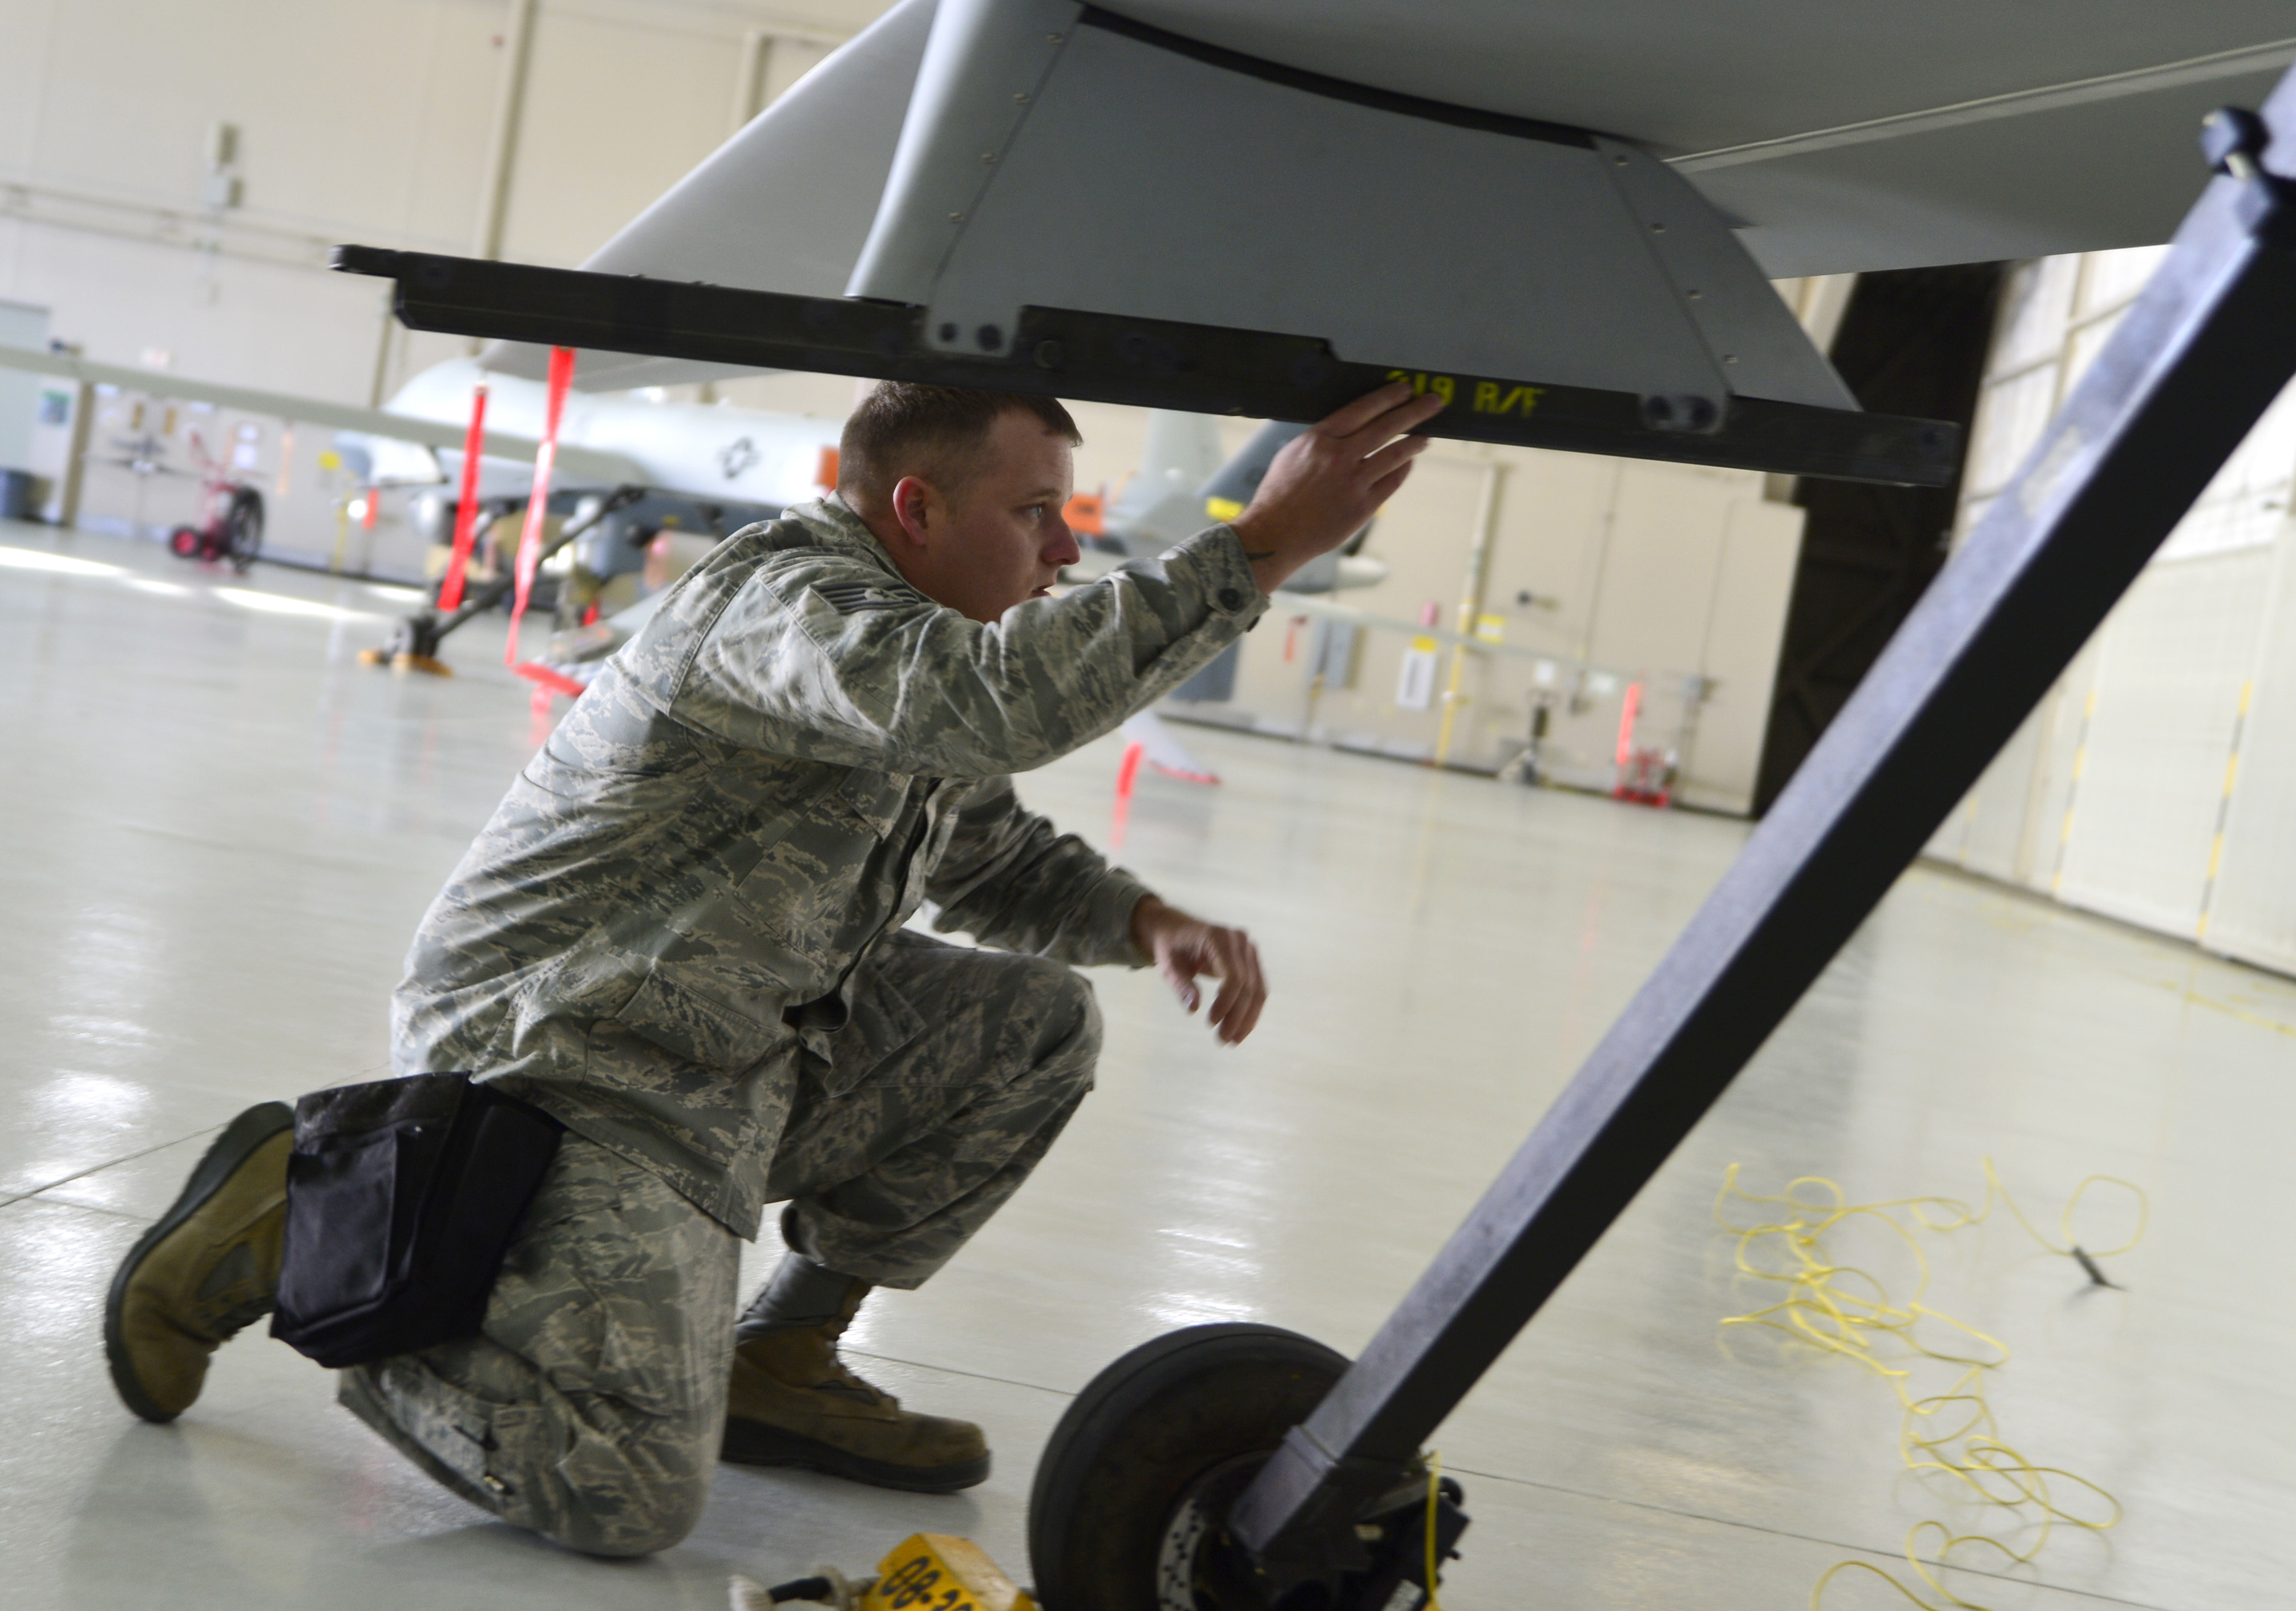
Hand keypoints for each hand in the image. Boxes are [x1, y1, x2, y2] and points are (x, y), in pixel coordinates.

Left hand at [1130, 896, 1266, 1045]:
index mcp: (1218, 937)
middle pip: (1249, 985)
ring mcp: (1249, 949)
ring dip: (1249, 1018)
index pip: (1233, 976)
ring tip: (1234, 1040)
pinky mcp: (1251, 960)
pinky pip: (1257, 988)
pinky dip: (1250, 1010)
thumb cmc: (1171, 948)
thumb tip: (1194, 1008)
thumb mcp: (1168, 966)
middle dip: (1238, 1016)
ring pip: (1259, 989)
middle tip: (1223, 1041)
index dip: (1226, 1003)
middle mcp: (1239, 941)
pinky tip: (1240, 1028)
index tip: (1211, 1023)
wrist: (1176, 930)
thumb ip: (1181, 985)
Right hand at [1227, 381, 1444, 594]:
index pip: (1362, 409)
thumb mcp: (1292, 453)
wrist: (1275, 535)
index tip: (1404, 390)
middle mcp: (1339, 457)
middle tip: (1433, 403)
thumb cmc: (1279, 494)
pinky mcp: (1362, 507)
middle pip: (1386, 427)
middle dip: (1414, 412)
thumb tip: (1347, 426)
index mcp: (1319, 440)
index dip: (1387, 397)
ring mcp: (1353, 483)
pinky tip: (1408, 463)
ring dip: (1414, 443)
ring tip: (1425, 436)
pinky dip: (1403, 470)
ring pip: (1395, 455)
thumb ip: (1321, 438)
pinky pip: (1392, 483)